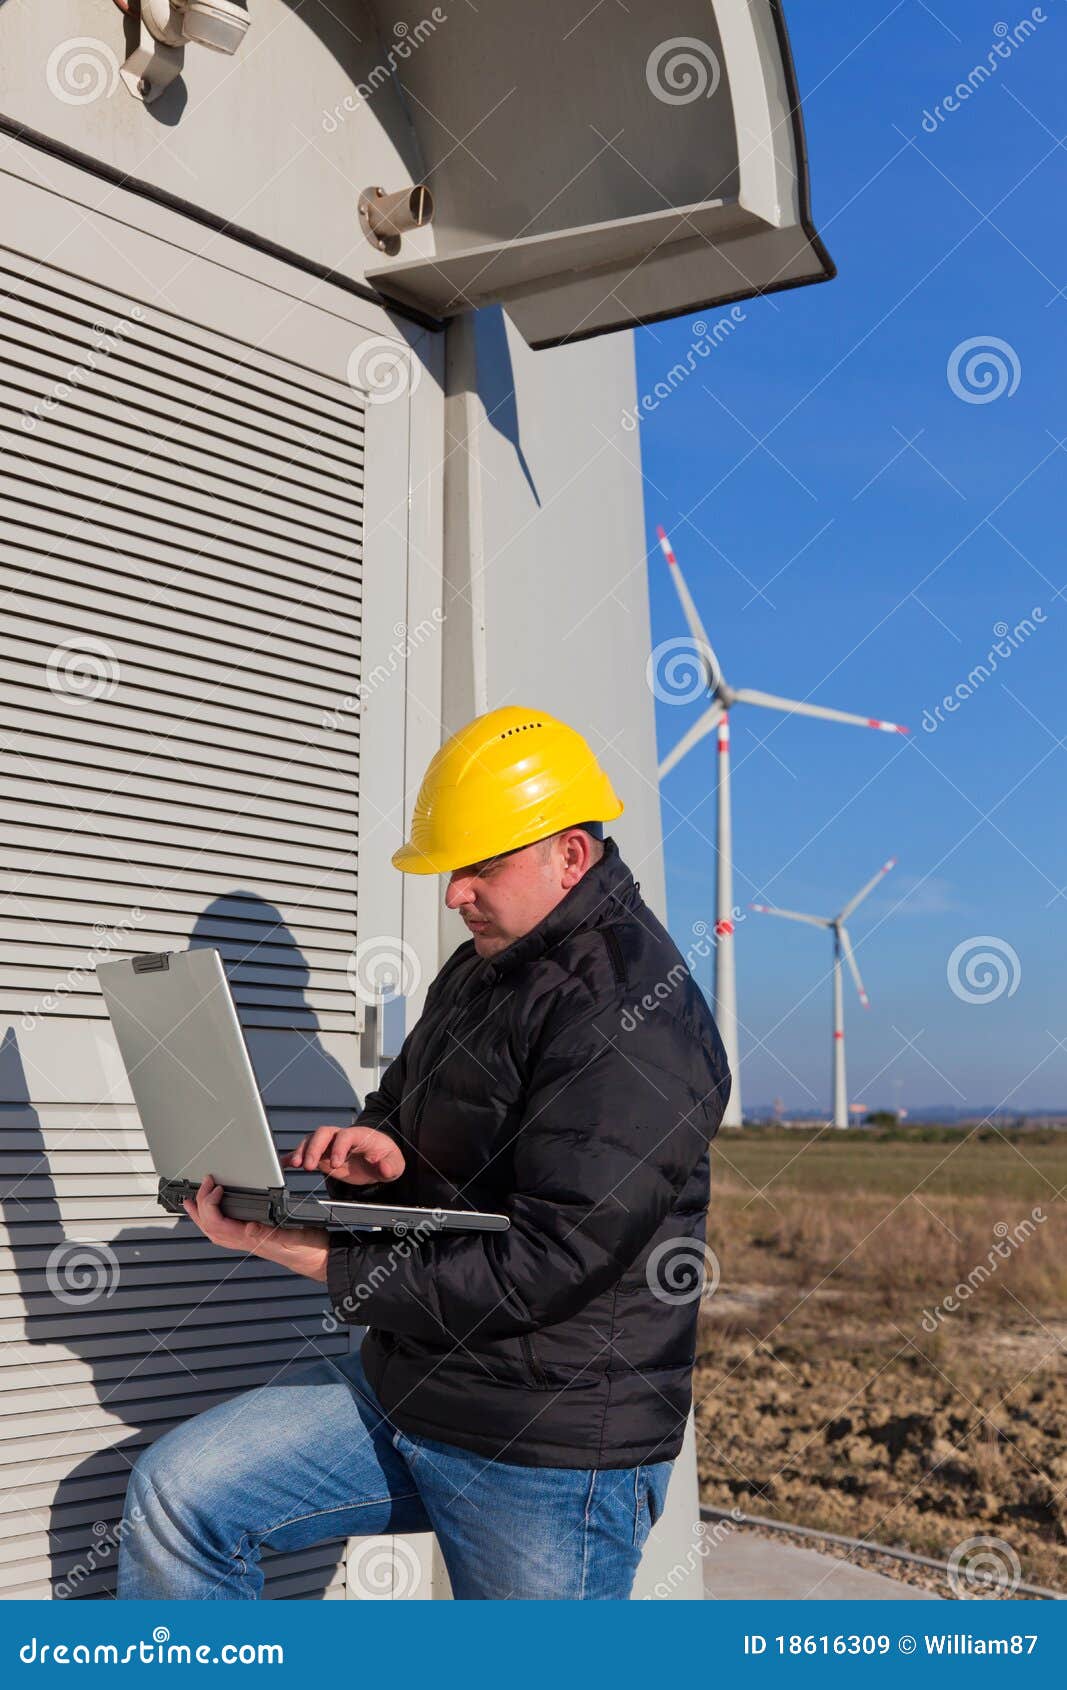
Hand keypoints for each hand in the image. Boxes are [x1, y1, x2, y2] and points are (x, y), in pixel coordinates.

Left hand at [182, 1175, 328, 1281]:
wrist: (320, 1258)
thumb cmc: (309, 1249)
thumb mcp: (293, 1237)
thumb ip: (270, 1234)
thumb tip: (249, 1228)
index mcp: (252, 1239)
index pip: (219, 1224)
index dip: (210, 1205)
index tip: (215, 1187)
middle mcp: (247, 1241)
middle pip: (211, 1229)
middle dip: (198, 1210)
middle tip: (193, 1192)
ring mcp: (249, 1240)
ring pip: (215, 1232)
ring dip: (201, 1217)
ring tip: (193, 1203)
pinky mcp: (256, 1237)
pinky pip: (226, 1231)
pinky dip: (215, 1221)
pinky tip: (218, 1214)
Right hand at [282, 1124, 404, 1186]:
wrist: (379, 1161)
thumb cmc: (386, 1158)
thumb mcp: (394, 1164)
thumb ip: (389, 1165)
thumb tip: (382, 1165)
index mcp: (360, 1135)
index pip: (345, 1135)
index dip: (339, 1147)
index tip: (335, 1164)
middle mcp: (342, 1137)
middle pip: (324, 1133)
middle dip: (314, 1147)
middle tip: (309, 1165)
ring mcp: (330, 1145)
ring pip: (312, 1140)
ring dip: (302, 1151)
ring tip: (295, 1164)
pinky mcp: (322, 1155)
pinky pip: (305, 1152)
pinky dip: (293, 1156)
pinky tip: (284, 1163)